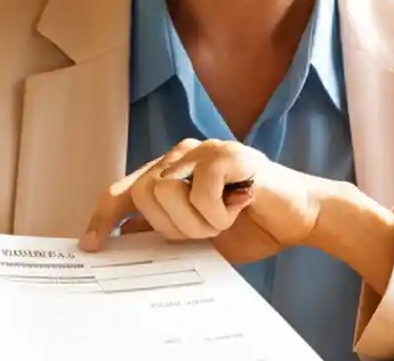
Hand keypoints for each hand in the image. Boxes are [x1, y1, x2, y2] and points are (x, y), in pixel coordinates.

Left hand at [78, 138, 337, 265]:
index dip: (104, 217)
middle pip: (143, 194)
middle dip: (171, 227)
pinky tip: (237, 209)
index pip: (124, 190)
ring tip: (223, 220)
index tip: (93, 245)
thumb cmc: (251, 225)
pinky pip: (199, 190)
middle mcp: (184, 154)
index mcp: (173, 171)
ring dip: (195, 222)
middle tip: (205, 232)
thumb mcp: (197, 234)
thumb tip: (123, 237)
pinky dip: (215, 213)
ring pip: (165, 190)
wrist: (300, 217)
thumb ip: (164, 230)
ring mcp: (207, 149)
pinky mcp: (230, 153)